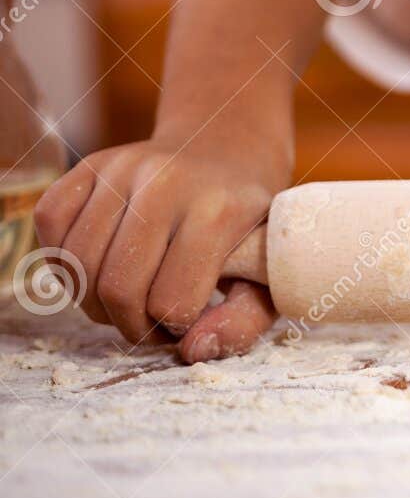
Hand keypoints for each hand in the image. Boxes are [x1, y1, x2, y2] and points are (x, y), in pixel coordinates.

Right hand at [34, 127, 288, 361]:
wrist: (227, 146)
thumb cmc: (249, 219)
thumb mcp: (271, 270)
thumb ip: (244, 320)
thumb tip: (192, 352)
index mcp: (219, 210)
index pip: (172, 301)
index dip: (175, 327)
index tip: (186, 321)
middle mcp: (166, 184)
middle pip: (118, 288)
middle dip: (130, 325)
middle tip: (149, 323)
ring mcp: (122, 168)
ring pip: (78, 263)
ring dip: (95, 301)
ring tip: (128, 301)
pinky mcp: (89, 163)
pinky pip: (50, 223)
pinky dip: (64, 260)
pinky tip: (98, 269)